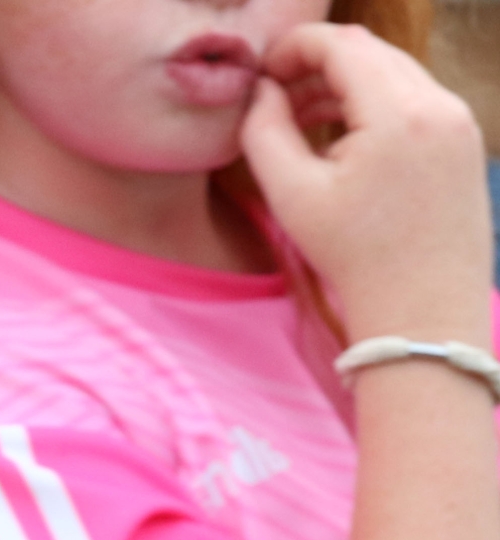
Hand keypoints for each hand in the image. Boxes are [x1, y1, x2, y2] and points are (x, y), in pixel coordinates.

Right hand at [241, 23, 490, 341]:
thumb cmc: (355, 258)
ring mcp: (460, 120)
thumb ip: (265, 132)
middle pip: (371, 52)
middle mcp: (440, 104)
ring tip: (306, 122)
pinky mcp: (465, 140)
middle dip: (319, 65)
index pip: (343, 44)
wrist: (422, 308)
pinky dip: (376, 106)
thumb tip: (260, 91)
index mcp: (399, 112)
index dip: (295, 47)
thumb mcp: (293, 195)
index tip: (264, 72)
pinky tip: (346, 143)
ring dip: (347, 85)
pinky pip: (416, 100)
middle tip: (277, 98)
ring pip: (395, 73)